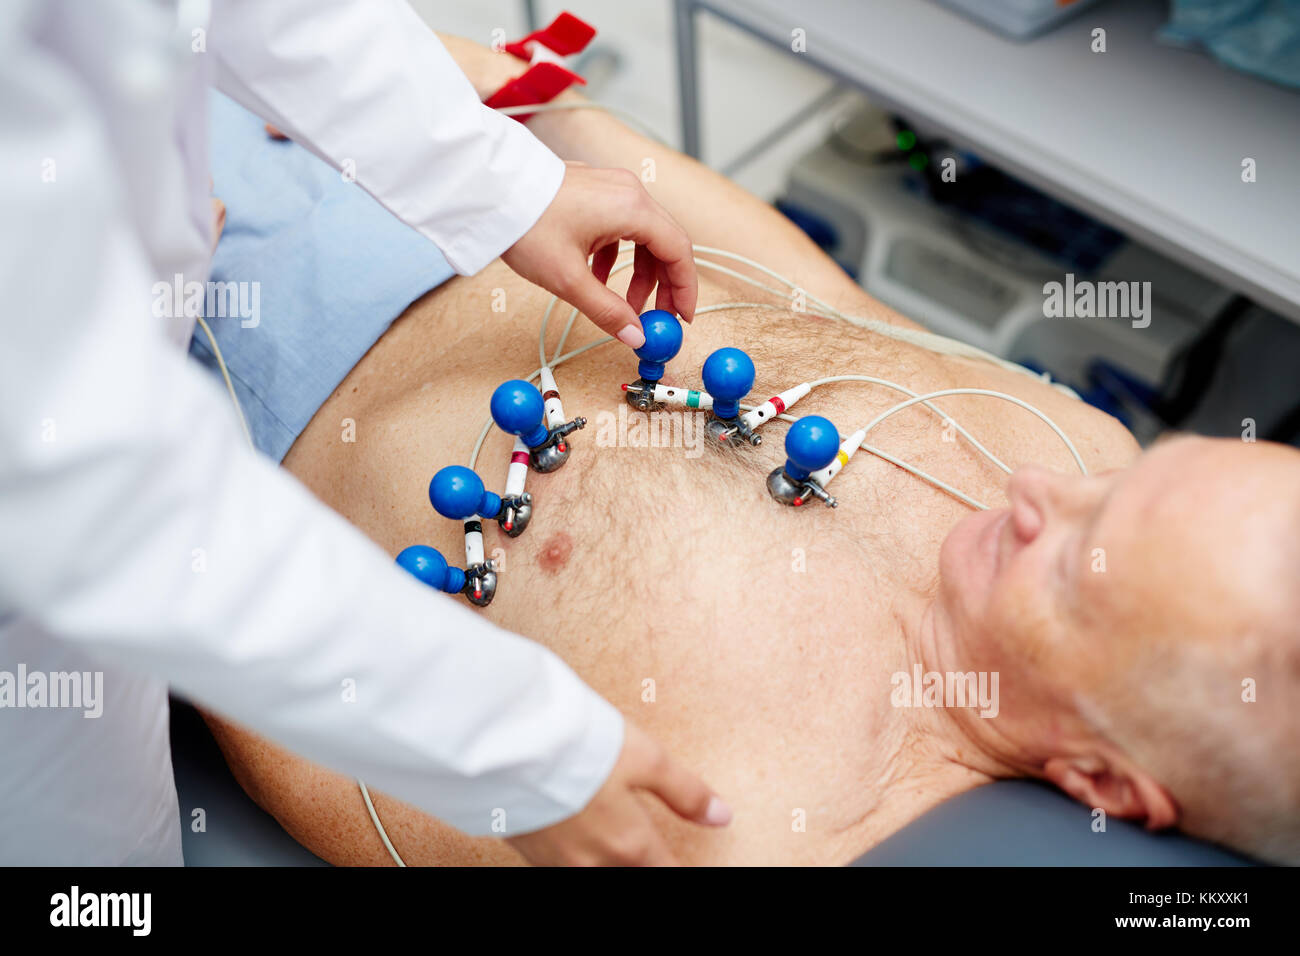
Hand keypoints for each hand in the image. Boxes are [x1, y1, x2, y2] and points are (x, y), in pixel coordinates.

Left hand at [501, 163, 697, 348]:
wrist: (487, 190)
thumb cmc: (526, 225)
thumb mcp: (568, 279)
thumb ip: (608, 311)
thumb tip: (636, 337)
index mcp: (632, 208)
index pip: (679, 251)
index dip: (685, 288)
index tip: (681, 317)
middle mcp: (629, 192)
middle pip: (666, 243)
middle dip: (665, 284)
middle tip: (657, 318)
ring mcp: (613, 188)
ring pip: (644, 236)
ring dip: (640, 273)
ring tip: (622, 304)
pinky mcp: (596, 191)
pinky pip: (622, 227)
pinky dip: (619, 256)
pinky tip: (597, 277)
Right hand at [505, 722, 730, 865]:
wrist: (505, 742)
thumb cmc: (576, 744)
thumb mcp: (647, 758)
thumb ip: (685, 792)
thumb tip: (720, 815)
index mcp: (629, 846)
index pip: (667, 874)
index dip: (676, 869)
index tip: (678, 861)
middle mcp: (593, 864)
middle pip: (629, 876)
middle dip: (641, 863)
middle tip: (647, 848)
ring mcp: (556, 862)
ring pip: (592, 873)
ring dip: (606, 859)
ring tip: (611, 836)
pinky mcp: (526, 849)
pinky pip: (561, 864)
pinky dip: (575, 854)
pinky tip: (575, 830)